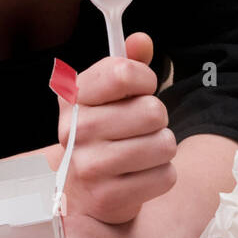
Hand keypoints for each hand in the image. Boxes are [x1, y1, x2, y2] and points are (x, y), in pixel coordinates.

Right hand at [57, 33, 176, 224]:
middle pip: (152, 110)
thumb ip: (127, 64)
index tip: (138, 91)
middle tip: (139, 129)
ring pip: (163, 144)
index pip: (124, 72)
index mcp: (73, 96)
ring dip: (162, 148)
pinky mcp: (107, 197)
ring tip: (142, 152)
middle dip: (157, 120)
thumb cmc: (102, 134)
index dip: (144, 80)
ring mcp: (88, 166)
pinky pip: (165, 176)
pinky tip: (140, 175)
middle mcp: (74, 130)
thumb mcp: (109, 96)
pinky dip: (161, 176)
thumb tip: (141, 41)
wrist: (81, 191)